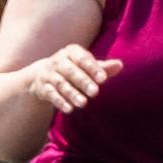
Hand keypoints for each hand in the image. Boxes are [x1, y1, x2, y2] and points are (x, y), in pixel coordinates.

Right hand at [0, 39, 116, 125]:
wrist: (43, 73)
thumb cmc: (74, 69)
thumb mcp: (87, 66)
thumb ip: (103, 67)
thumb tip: (120, 65)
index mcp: (71, 52)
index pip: (82, 59)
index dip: (92, 68)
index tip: (103, 79)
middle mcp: (58, 61)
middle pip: (70, 71)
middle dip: (82, 81)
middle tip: (95, 92)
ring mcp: (48, 74)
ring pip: (60, 84)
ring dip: (71, 93)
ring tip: (83, 103)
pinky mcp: (42, 87)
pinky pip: (50, 94)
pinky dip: (59, 101)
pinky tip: (69, 109)